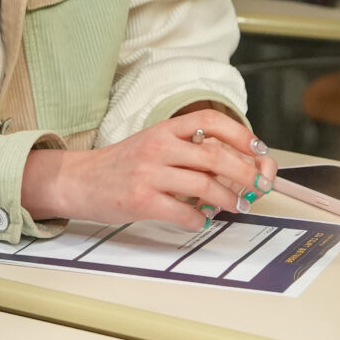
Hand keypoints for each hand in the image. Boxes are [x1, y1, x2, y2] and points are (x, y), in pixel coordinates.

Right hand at [21, 109, 278, 228]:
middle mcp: (158, 147)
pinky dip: (200, 218)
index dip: (239, 133)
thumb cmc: (123, 164)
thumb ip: (187, 149)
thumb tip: (233, 162)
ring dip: (229, 199)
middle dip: (245, 174)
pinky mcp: (142, 201)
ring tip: (238, 206)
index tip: (258, 149)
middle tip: (259, 186)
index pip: (209, 120)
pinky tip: (202, 219)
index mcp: (164, 129)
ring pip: (204, 186)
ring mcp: (149, 174)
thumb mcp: (154, 144)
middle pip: (214, 157)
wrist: (80, 180)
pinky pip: (184, 212)